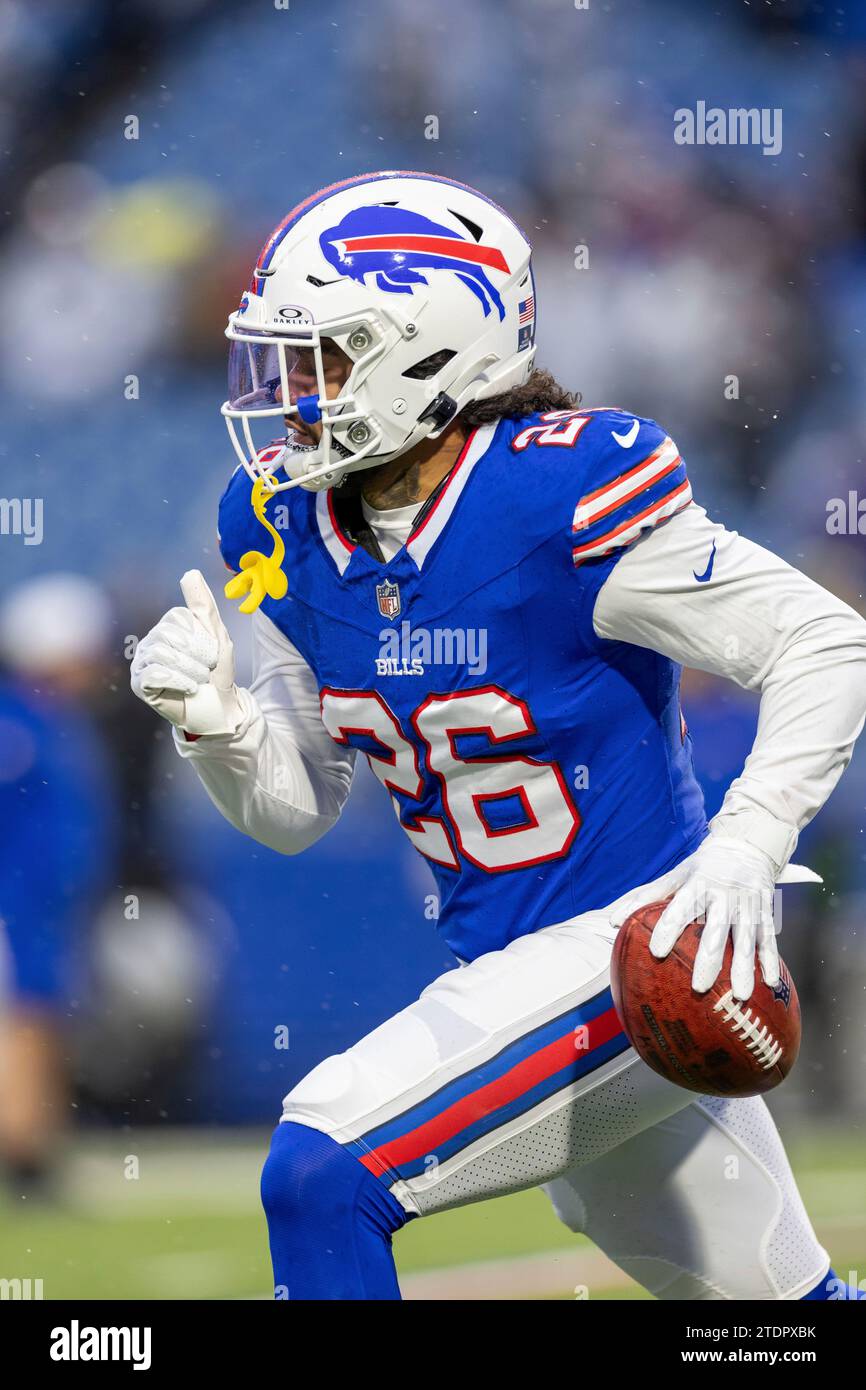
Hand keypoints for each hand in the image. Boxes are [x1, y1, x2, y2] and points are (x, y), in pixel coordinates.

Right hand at [130, 570, 243, 735]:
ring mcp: (142, 662)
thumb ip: (203, 604)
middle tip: (204, 670)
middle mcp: (151, 641)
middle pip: (169, 635)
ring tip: (198, 681)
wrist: (218, 710)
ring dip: (191, 670)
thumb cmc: (217, 673)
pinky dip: (179, 681)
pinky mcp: (139, 684)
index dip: (201, 637)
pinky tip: (189, 689)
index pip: (178, 618)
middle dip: (196, 655)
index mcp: (168, 627)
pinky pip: (155, 673)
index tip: (210, 654)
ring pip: (163, 654)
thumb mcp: (216, 635)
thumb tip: (190, 572)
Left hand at [637, 837, 778, 1000]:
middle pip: (715, 929)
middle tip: (698, 988)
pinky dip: (770, 959)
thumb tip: (612, 922)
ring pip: (746, 938)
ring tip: (740, 997)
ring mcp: (747, 904)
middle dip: (708, 959)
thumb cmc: (701, 868)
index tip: (656, 951)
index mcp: (697, 884)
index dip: (668, 927)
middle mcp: (724, 894)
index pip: (680, 907)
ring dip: (744, 967)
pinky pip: (768, 938)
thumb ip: (645, 897)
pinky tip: (769, 982)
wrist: (746, 845)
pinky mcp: (765, 911)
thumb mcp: (674, 875)